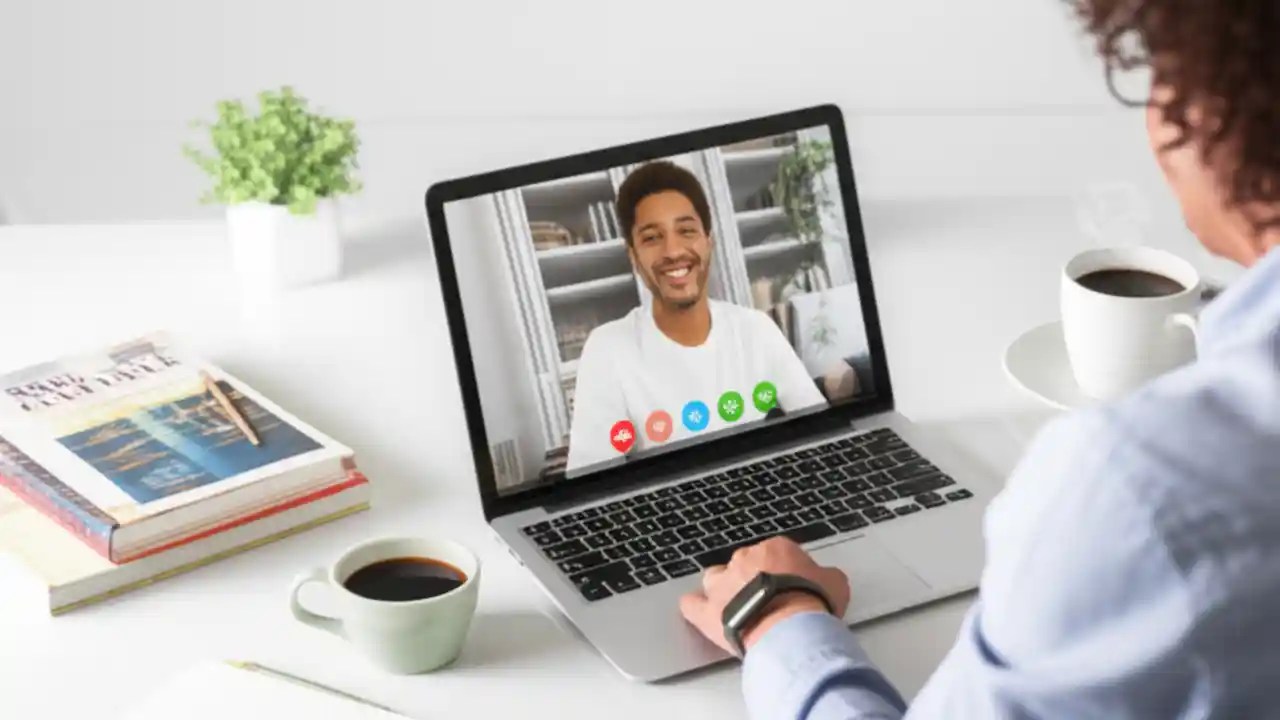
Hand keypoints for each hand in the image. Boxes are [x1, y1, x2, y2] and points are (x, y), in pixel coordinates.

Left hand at [679, 537, 850, 654]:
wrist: (791, 629)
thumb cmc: (812, 605)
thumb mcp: (836, 583)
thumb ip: (828, 575)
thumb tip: (829, 577)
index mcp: (775, 548)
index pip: (776, 552)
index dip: (783, 571)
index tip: (790, 585)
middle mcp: (745, 560)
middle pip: (744, 564)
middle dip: (753, 578)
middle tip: (767, 600)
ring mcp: (724, 584)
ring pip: (715, 577)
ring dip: (723, 588)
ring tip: (735, 605)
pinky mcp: (709, 612)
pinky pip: (692, 604)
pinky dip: (694, 607)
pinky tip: (698, 611)